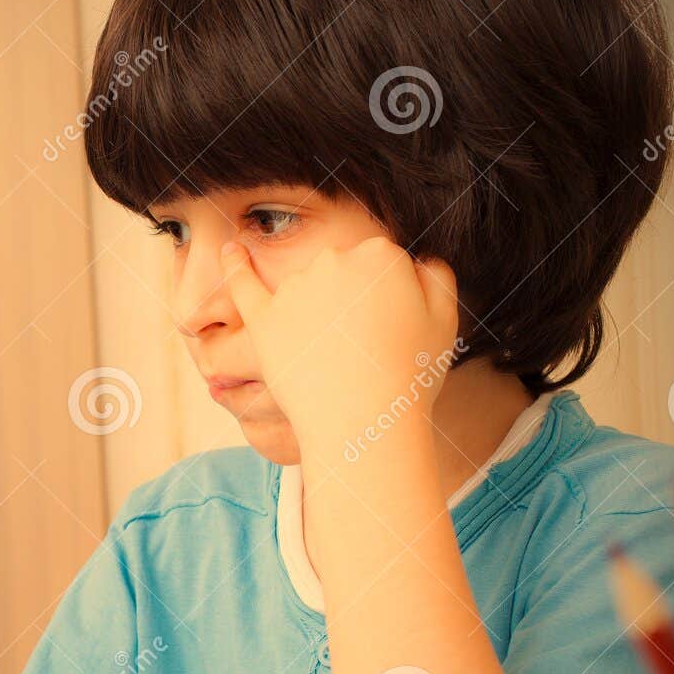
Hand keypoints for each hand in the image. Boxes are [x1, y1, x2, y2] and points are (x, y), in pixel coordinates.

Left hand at [219, 236, 458, 458]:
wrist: (364, 422)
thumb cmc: (408, 375)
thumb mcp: (444, 320)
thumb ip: (434, 277)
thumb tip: (415, 262)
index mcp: (380, 255)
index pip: (380, 265)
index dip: (387, 300)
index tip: (388, 329)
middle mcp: (332, 261)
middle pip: (340, 273)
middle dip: (350, 303)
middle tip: (362, 349)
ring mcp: (294, 290)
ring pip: (304, 292)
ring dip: (313, 315)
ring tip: (331, 359)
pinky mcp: (264, 320)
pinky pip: (242, 285)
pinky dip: (234, 267)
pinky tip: (229, 252)